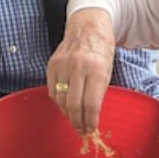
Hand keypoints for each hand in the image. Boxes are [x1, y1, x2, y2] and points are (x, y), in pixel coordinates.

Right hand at [47, 8, 114, 133]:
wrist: (87, 27)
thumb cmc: (101, 50)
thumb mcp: (107, 71)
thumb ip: (98, 92)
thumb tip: (91, 116)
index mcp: (96, 69)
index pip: (91, 104)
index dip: (90, 121)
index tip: (91, 129)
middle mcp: (77, 67)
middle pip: (74, 105)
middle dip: (78, 122)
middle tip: (81, 130)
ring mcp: (62, 66)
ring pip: (61, 100)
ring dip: (68, 114)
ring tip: (74, 121)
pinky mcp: (52, 65)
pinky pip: (53, 91)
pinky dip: (59, 102)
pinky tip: (66, 106)